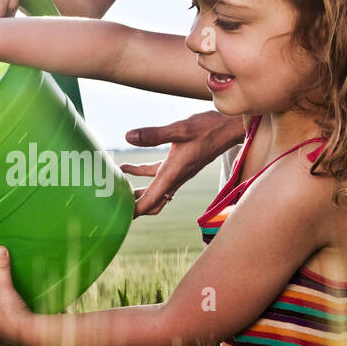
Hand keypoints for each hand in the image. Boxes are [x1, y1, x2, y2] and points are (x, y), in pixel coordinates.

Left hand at [120, 111, 245, 216]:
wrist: (230, 127)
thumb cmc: (209, 128)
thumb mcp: (180, 129)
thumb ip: (153, 134)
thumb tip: (128, 137)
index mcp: (173, 173)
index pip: (150, 201)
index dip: (134, 211)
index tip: (118, 217)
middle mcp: (176, 177)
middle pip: (152, 202)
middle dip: (135, 208)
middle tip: (115, 210)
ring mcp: (179, 172)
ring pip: (155, 190)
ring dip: (136, 192)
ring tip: (116, 188)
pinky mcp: (180, 164)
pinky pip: (158, 175)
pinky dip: (142, 175)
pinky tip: (128, 167)